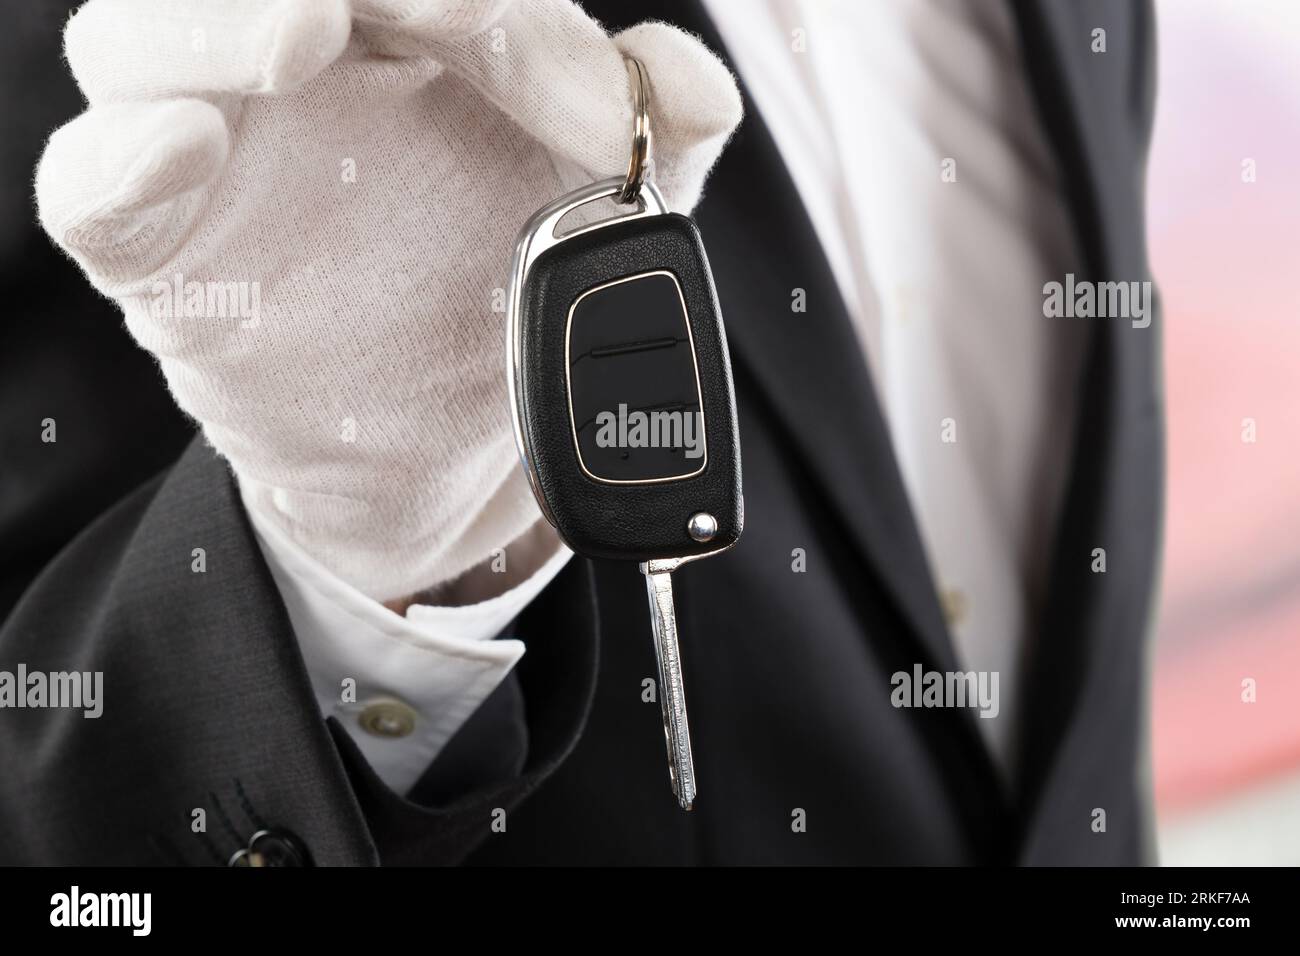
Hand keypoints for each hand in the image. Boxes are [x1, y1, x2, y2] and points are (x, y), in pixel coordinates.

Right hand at [36, 0, 741, 600]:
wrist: (446, 464)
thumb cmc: (501, 318)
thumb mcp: (605, 226)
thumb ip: (653, 143)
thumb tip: (683, 77)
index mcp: (398, 45)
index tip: (496, 19)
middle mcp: (292, 84)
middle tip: (387, 5)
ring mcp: (214, 166)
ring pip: (136, 44)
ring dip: (211, 24)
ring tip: (299, 37)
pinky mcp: (162, 265)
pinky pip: (93, 194)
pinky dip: (119, 165)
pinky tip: (183, 150)